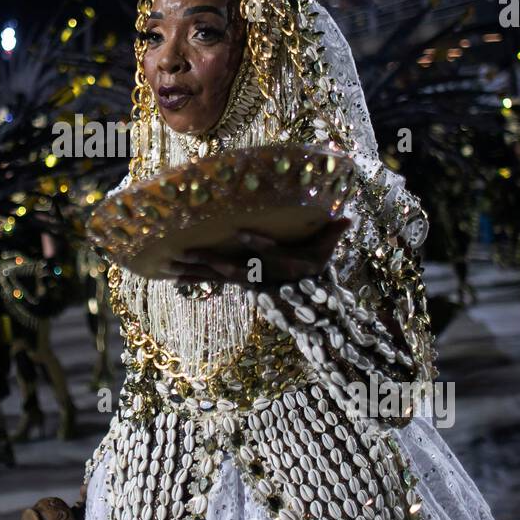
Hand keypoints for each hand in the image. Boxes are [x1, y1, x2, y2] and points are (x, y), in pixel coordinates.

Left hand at [160, 217, 351, 287]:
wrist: (306, 302)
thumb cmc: (317, 266)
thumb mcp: (327, 250)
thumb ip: (334, 234)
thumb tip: (348, 218)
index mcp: (287, 267)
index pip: (272, 255)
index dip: (257, 245)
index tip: (240, 231)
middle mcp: (264, 278)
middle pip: (235, 269)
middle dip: (211, 259)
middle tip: (187, 251)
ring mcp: (249, 282)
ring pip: (218, 276)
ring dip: (194, 269)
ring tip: (170, 261)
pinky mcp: (238, 283)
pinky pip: (211, 281)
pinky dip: (191, 278)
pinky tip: (170, 274)